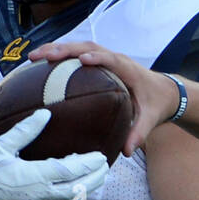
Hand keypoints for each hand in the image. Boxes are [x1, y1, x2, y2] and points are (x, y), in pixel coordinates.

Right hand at [0, 109, 108, 199]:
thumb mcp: (1, 146)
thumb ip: (25, 131)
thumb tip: (44, 114)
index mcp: (36, 177)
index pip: (73, 171)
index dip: (89, 164)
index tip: (100, 156)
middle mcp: (43, 195)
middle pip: (80, 188)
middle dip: (96, 177)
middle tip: (105, 166)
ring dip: (88, 189)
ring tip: (98, 178)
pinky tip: (77, 192)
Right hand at [30, 42, 178, 155]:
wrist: (165, 91)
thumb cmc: (156, 104)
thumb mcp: (151, 119)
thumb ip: (139, 133)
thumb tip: (127, 152)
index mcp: (128, 70)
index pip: (112, 60)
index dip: (98, 58)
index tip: (82, 60)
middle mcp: (116, 59)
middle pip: (88, 47)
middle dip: (64, 50)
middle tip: (42, 56)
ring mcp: (107, 58)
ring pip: (79, 47)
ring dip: (56, 49)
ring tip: (33, 57)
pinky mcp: (100, 61)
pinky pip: (77, 54)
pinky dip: (59, 55)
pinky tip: (40, 64)